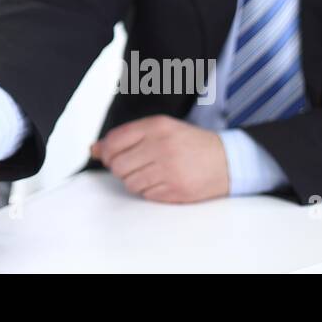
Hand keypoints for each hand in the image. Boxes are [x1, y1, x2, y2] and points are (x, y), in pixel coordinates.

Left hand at [90, 115, 228, 202]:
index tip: (108, 155)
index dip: (106, 151)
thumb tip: (94, 149)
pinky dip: (149, 191)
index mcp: (156, 126)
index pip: (114, 141)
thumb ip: (126, 137)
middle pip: (118, 165)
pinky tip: (162, 181)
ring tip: (151, 172)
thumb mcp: (160, 129)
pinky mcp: (176, 190)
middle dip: (120, 168)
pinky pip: (146, 195)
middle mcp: (161, 146)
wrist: (227, 160)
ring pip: (129, 182)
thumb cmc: (190, 143)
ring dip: (135, 180)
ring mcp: (169, 170)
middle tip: (134, 165)